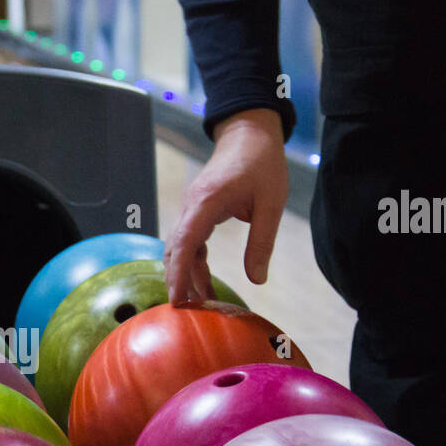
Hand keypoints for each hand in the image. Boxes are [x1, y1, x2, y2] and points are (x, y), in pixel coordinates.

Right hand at [163, 108, 288, 303]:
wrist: (249, 133)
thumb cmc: (262, 163)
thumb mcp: (271, 204)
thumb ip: (261, 242)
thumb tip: (257, 280)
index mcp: (206, 202)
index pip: (183, 243)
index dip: (178, 273)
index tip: (177, 299)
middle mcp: (191, 206)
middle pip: (175, 250)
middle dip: (178, 280)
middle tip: (186, 312)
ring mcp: (192, 208)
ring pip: (180, 248)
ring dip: (186, 274)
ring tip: (199, 303)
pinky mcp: (197, 210)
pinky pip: (189, 241)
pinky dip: (193, 262)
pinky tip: (204, 282)